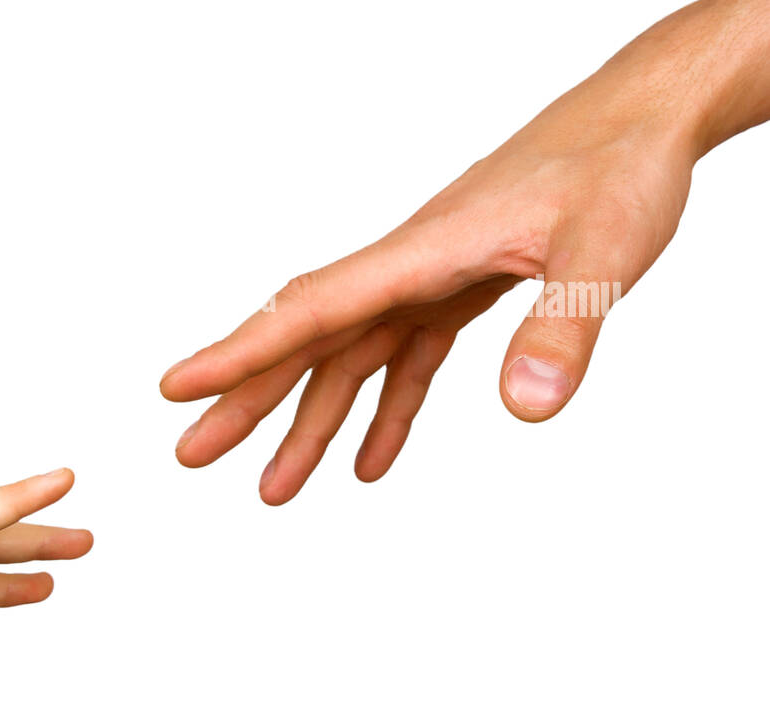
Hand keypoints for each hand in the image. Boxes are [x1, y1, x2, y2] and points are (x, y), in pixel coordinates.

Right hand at [160, 1, 766, 502]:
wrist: (643, 119)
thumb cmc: (620, 164)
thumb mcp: (605, 249)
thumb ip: (564, 325)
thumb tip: (527, 410)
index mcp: (419, 252)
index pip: (312, 308)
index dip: (242, 351)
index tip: (177, 387)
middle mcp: (407, 270)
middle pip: (309, 342)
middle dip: (247, 400)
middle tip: (191, 456)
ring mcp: (427, 283)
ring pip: (348, 360)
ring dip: (308, 423)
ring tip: (274, 488)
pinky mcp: (456, 295)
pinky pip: (404, 360)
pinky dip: (384, 411)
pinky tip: (371, 461)